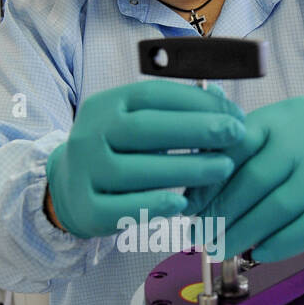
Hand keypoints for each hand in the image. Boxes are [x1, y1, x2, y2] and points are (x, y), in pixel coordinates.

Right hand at [45, 80, 244, 237]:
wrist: (68, 188)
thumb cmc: (118, 152)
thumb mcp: (138, 123)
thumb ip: (175, 112)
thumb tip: (223, 101)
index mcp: (105, 106)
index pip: (151, 96)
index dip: (195, 102)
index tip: (233, 112)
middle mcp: (90, 135)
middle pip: (143, 129)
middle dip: (196, 129)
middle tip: (235, 134)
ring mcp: (84, 172)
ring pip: (135, 171)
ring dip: (184, 169)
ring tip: (222, 168)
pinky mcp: (87, 208)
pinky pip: (121, 208)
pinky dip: (153, 205)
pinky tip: (182, 204)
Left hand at [187, 97, 303, 260]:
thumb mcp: (280, 141)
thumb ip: (239, 156)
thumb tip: (190, 195)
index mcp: (286, 115)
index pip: (238, 146)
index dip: (209, 181)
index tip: (189, 209)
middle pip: (255, 180)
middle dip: (221, 213)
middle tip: (200, 236)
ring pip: (279, 206)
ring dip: (244, 233)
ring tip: (222, 248)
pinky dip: (282, 243)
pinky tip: (261, 253)